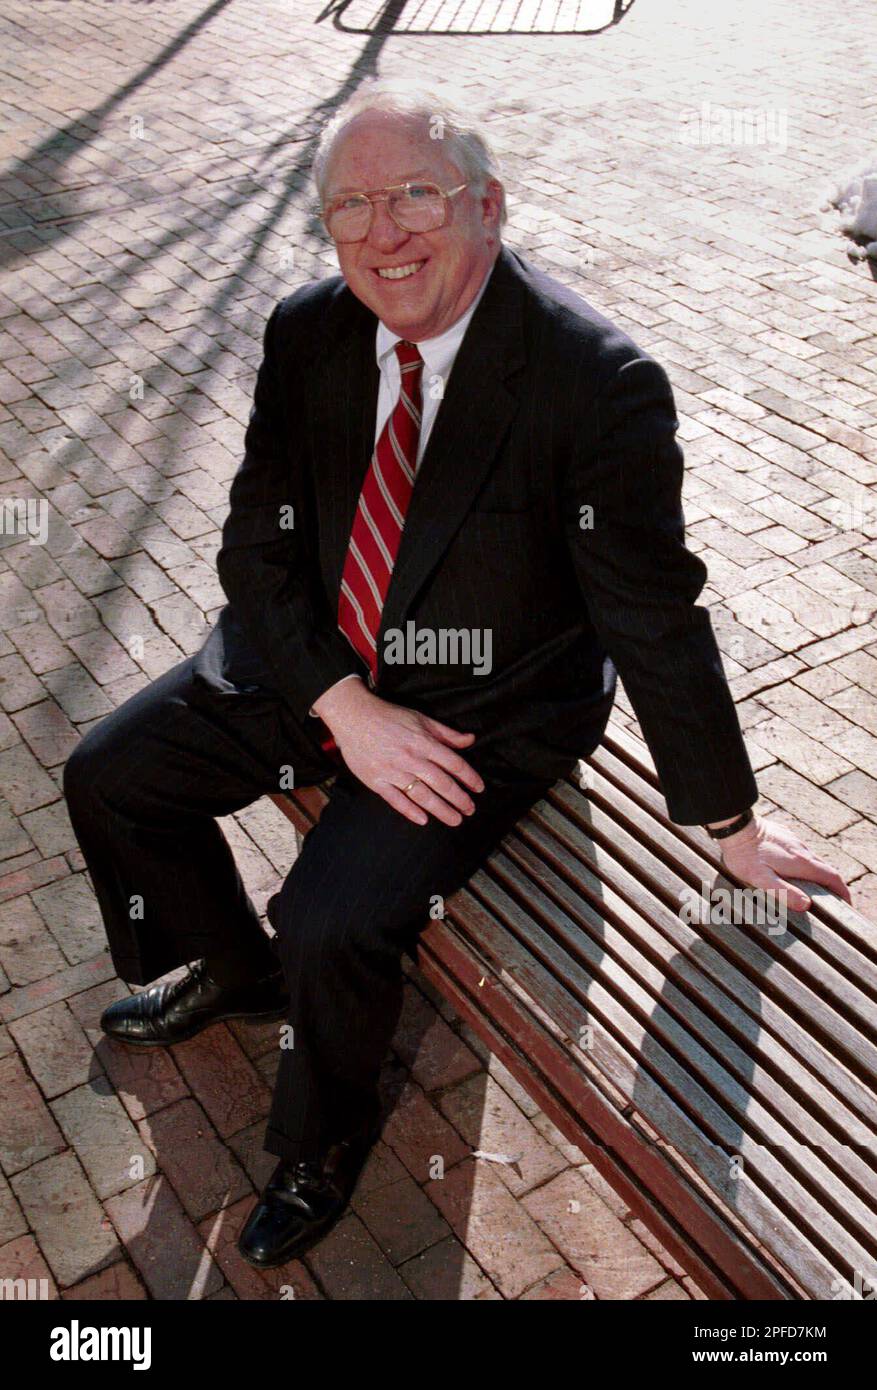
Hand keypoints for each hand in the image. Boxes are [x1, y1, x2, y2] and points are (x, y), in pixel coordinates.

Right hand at [312, 677, 483, 826]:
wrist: (353, 716)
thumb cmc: (389, 716)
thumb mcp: (421, 718)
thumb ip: (446, 733)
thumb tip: (470, 740)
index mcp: (423, 742)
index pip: (453, 763)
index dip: (469, 777)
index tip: (479, 788)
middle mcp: (410, 758)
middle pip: (441, 782)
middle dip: (459, 799)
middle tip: (470, 809)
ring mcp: (392, 771)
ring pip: (422, 795)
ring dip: (441, 810)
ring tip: (455, 820)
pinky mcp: (376, 780)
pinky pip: (396, 800)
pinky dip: (410, 811)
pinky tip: (423, 820)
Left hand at [714, 814, 851, 912]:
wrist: (736, 827)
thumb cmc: (745, 856)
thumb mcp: (761, 878)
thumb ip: (784, 892)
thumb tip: (807, 905)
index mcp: (801, 862)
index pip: (832, 877)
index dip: (843, 892)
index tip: (846, 904)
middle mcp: (802, 850)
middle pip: (826, 869)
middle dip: (834, 886)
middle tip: (834, 901)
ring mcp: (795, 841)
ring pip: (814, 860)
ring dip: (820, 875)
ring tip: (816, 890)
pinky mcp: (786, 835)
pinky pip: (802, 852)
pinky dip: (807, 864)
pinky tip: (796, 871)